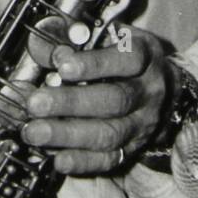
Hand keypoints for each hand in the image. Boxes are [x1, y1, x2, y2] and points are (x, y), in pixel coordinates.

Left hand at [20, 25, 174, 175]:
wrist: (163, 87)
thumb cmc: (125, 57)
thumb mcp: (109, 36)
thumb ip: (79, 39)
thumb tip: (52, 52)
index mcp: (144, 56)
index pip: (126, 59)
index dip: (94, 64)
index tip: (63, 67)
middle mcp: (148, 91)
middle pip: (113, 100)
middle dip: (70, 103)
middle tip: (35, 104)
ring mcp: (142, 123)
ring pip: (109, 133)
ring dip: (68, 134)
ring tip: (35, 132)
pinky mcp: (133, 148)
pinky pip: (109, 159)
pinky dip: (82, 161)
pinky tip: (58, 159)